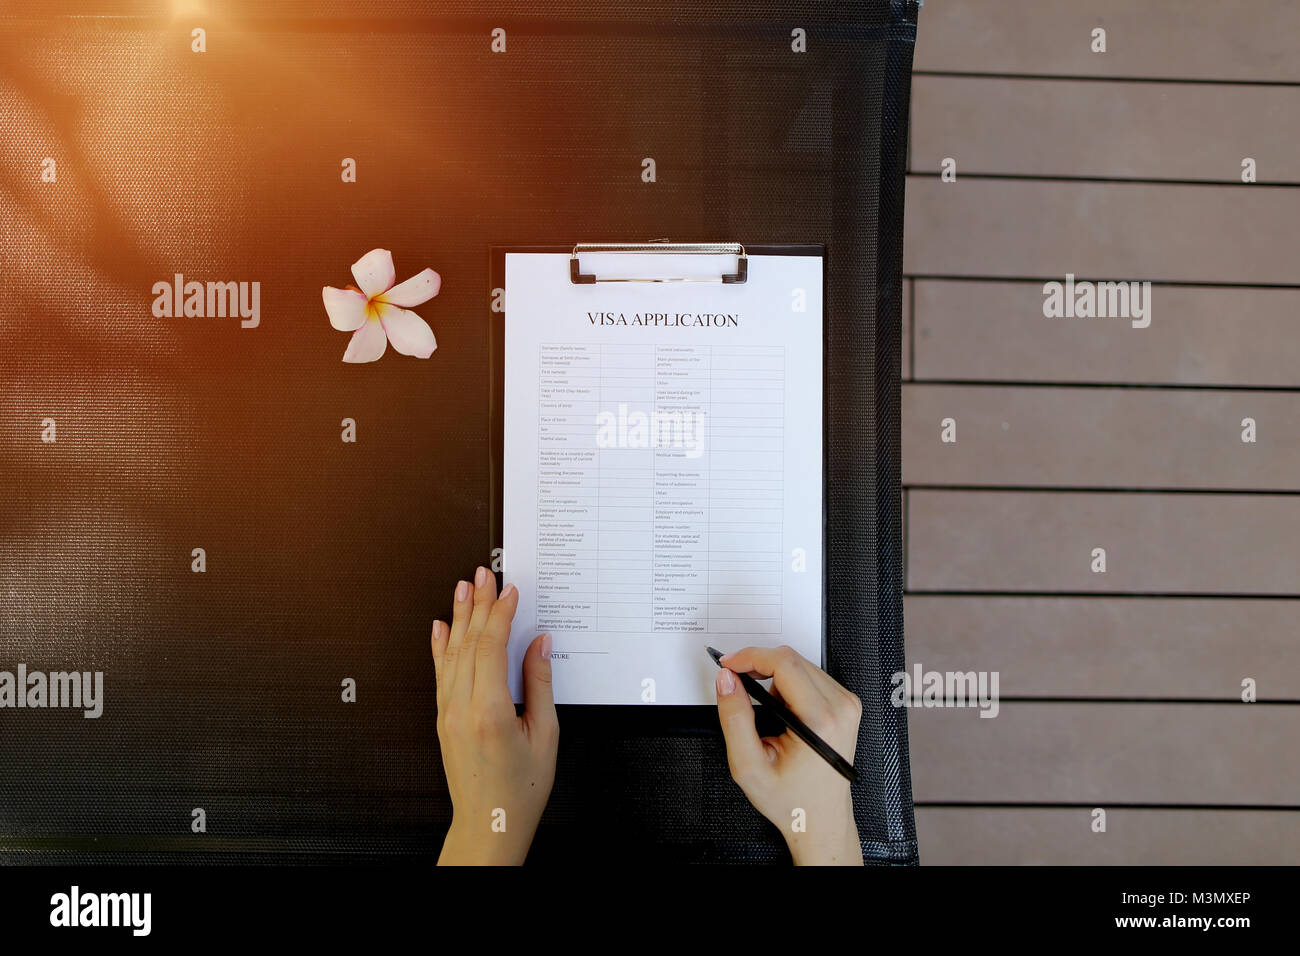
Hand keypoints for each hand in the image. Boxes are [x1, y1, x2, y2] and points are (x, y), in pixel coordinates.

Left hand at [431, 567, 557, 864]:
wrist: (488, 824)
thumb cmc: (519, 790)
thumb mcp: (545, 736)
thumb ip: (540, 685)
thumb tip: (540, 645)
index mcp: (490, 711)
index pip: (491, 647)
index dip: (501, 613)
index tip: (509, 590)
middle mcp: (462, 708)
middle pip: (468, 643)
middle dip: (478, 604)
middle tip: (484, 574)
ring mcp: (447, 713)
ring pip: (450, 653)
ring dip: (457, 617)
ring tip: (462, 587)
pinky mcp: (442, 720)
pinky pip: (439, 674)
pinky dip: (439, 647)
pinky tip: (439, 627)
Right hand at [715, 646, 863, 865]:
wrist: (820, 818)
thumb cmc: (791, 799)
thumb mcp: (748, 765)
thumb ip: (734, 718)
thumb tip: (727, 680)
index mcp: (821, 720)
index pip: (784, 664)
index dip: (751, 657)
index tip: (728, 665)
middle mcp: (841, 707)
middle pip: (792, 660)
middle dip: (759, 667)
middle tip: (737, 687)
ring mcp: (847, 704)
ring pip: (800, 665)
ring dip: (775, 679)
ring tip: (766, 715)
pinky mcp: (846, 705)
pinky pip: (811, 676)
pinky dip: (789, 686)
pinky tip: (783, 713)